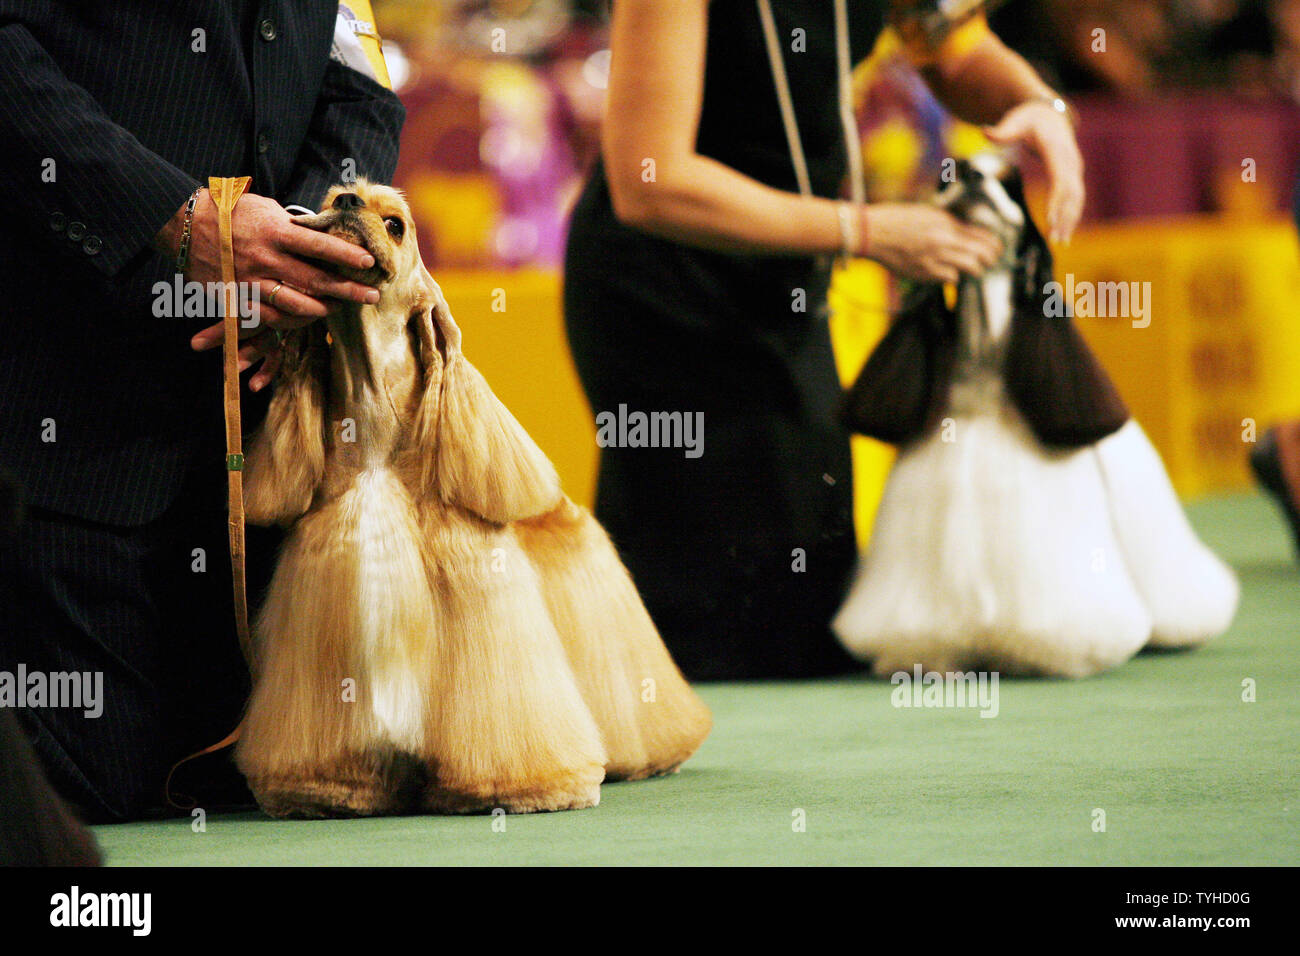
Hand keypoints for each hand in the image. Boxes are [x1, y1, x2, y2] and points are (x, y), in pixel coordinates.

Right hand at [155, 189, 377, 389]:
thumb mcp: (265, 209)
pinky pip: (270, 317)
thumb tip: (323, 234)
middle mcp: (266, 258)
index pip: (320, 245)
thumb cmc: (230, 212)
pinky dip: (291, 320)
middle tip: (372, 296)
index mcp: (276, 232)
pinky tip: (305, 318)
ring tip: (339, 307)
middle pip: (316, 280)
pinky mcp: (237, 297)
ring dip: (323, 309)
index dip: (348, 255)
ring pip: (296, 304)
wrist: (184, 225)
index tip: (370, 262)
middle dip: (349, 290)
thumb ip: (292, 226)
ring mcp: (251, 281)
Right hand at [861, 203, 1002, 283]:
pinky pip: (948, 279)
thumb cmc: (896, 219)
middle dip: (989, 260)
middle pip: (981, 256)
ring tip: (971, 269)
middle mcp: (944, 242)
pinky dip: (950, 276)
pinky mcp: (924, 274)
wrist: (872, 233)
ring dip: (972, 269)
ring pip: (969, 270)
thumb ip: (950, 224)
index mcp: (946, 224)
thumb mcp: (928, 213)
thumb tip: (968, 233)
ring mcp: (934, 260)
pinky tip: (945, 271)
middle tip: (988, 261)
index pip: (983, 237)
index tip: (997, 248)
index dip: (994, 245)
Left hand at [983, 100, 1084, 243]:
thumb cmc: (1028, 119)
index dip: (1057, 199)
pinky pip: (1074, 199)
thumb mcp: (1015, 121)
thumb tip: (984, 131)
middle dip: (1064, 216)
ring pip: (1076, 198)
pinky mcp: (1073, 176)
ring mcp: (1074, 168)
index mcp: (1057, 148)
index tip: (1050, 219)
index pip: (1060, 178)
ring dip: (1069, 220)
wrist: (1049, 115)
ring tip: (1060, 242)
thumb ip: (1001, 131)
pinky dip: (1070, 216)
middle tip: (1055, 239)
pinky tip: (1063, 235)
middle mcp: (1070, 160)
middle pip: (1071, 192)